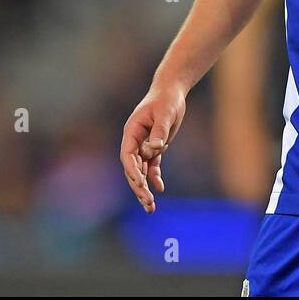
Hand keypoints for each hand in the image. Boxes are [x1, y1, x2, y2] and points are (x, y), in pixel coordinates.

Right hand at [120, 81, 186, 212]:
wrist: (171, 92)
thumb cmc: (166, 99)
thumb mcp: (165, 113)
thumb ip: (159, 131)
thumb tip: (155, 148)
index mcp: (132, 131)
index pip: (127, 155)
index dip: (132, 170)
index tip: (140, 183)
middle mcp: (134, 141)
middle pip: (132, 168)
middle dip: (138, 186)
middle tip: (147, 202)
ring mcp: (143, 145)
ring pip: (141, 171)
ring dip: (145, 188)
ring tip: (150, 207)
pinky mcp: (154, 148)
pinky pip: (152, 167)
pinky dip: (155, 178)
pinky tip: (160, 189)